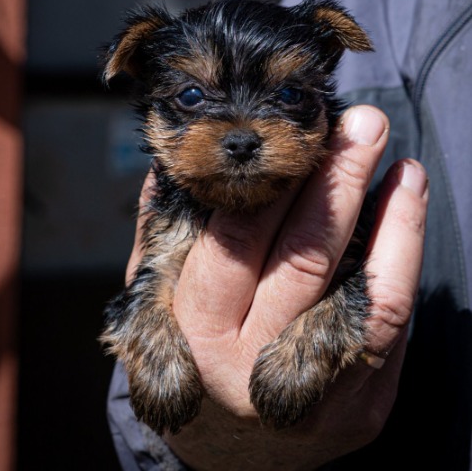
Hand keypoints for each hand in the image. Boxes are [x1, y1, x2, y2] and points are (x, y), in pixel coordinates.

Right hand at [129, 105, 427, 469]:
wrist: (226, 460)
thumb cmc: (186, 359)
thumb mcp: (153, 299)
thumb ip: (161, 230)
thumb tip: (173, 159)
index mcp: (194, 332)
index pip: (237, 237)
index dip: (274, 175)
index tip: (298, 127)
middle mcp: (253, 368)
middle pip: (306, 256)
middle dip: (339, 180)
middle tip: (365, 124)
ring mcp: (314, 396)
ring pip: (369, 295)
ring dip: (396, 222)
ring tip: (404, 168)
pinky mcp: (361, 411)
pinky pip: (390, 328)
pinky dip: (404, 266)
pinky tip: (406, 220)